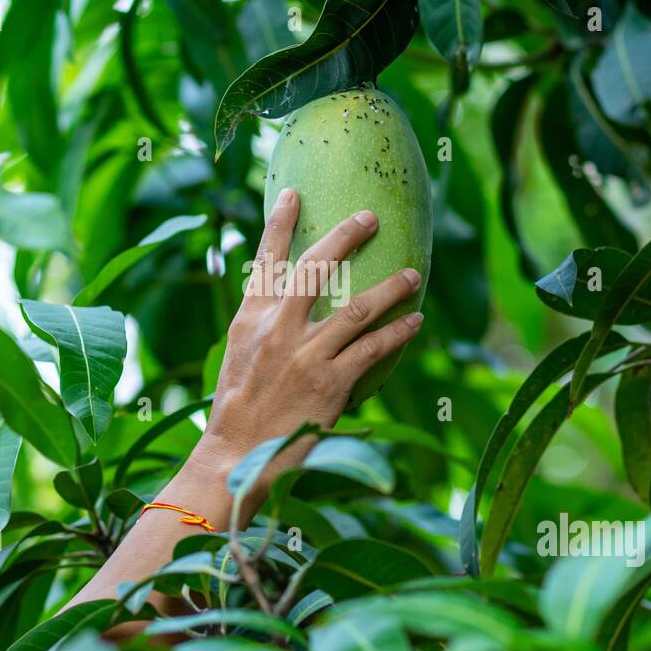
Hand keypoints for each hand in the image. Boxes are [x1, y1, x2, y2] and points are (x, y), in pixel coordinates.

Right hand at [197, 187, 422, 484]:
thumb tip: (285, 305)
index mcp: (250, 320)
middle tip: (370, 217)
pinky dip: (397, 332)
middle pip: (316, 268)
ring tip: (412, 274)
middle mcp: (277, 329)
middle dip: (345, 236)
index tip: (292, 194)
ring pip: (357, 307)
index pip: (266, 262)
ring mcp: (305, 355)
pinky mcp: (330, 382)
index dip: (279, 224)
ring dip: (390, 287)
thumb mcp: (238, 358)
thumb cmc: (237, 412)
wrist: (236, 457)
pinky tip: (414, 321)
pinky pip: (373, 348)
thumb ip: (261, 326)